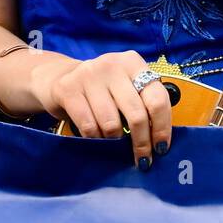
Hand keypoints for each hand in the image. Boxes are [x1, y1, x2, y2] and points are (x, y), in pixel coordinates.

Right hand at [32, 50, 171, 169]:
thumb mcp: (125, 88)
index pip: (157, 98)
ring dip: (115, 143)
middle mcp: (113, 64)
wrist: (61, 77)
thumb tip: (160, 141)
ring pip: (112, 124)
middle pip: (136, 114)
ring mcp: (89, 75)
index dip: (162, 127)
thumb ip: (143, 104)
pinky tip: (97, 139)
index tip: (161, 148)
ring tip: (115, 145)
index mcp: (133, 63)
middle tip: (143, 159)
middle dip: (142, 143)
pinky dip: (96, 139)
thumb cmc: (102, 89)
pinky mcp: (68, 89)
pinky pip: (89, 126)